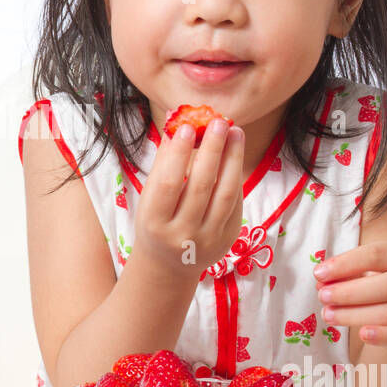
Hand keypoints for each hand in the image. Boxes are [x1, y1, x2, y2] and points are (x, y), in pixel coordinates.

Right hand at [133, 117, 244, 281]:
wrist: (169, 266)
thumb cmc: (156, 222)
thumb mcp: (151, 197)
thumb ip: (164, 162)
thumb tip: (175, 120)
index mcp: (156, 223)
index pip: (169, 183)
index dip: (177, 154)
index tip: (187, 126)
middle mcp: (182, 235)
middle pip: (201, 186)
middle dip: (211, 150)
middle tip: (218, 122)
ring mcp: (208, 239)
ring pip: (225, 194)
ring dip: (232, 159)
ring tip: (235, 132)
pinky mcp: (228, 239)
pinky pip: (235, 202)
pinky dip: (236, 175)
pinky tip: (235, 154)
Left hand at [314, 242, 386, 352]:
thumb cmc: (376, 282)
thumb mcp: (363, 271)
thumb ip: (344, 273)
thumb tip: (321, 280)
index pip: (377, 254)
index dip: (346, 264)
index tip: (319, 274)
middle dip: (350, 292)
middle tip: (322, 297)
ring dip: (355, 315)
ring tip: (328, 315)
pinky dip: (382, 337)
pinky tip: (362, 334)